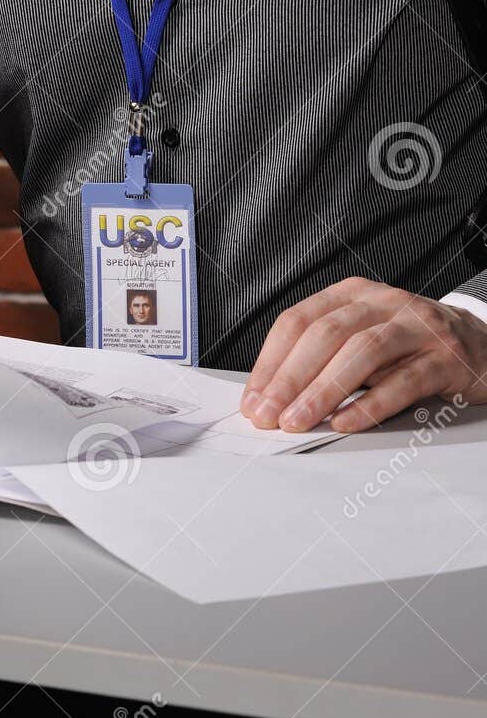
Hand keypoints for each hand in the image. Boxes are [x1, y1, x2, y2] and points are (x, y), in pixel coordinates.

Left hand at [239, 276, 486, 432]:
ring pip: (361, 352)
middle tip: (267, 416)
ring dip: (323, 391)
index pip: (298, 321)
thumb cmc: (410, 347)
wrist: (481, 348)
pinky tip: (346, 423)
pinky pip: (403, 381)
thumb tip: (271, 396)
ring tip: (298, 421)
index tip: (253, 399)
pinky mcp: (446, 357)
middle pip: (324, 335)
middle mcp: (383, 302)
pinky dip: (371, 404)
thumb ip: (323, 358)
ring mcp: (417, 327)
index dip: (270, 362)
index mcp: (352, 294)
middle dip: (289, 378)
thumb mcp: (363, 338)